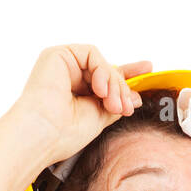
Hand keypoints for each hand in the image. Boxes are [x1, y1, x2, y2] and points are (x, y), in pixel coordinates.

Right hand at [14, 45, 153, 164]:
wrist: (43, 135)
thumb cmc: (63, 134)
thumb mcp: (99, 118)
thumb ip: (115, 105)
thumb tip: (134, 97)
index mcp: (76, 94)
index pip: (105, 79)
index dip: (126, 74)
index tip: (147, 69)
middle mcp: (68, 77)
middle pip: (106, 71)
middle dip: (122, 88)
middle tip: (126, 107)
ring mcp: (63, 65)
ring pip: (102, 63)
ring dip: (114, 84)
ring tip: (113, 104)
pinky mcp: (58, 55)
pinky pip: (92, 54)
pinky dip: (102, 71)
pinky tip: (100, 89)